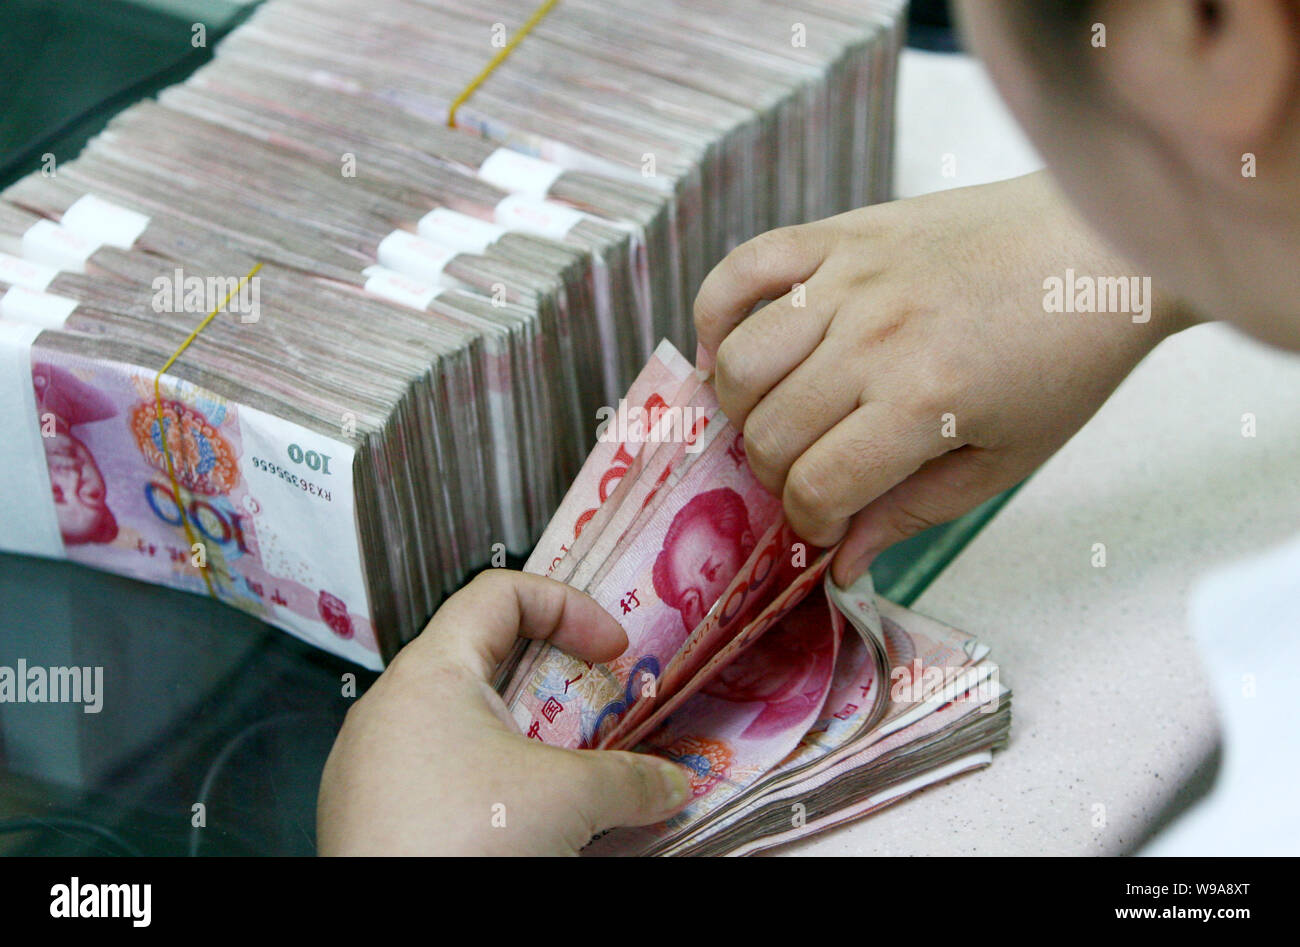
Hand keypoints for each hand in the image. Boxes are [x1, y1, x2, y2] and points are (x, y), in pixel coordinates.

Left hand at [317, 571, 691, 855]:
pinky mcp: (369, 819)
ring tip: (565, 783)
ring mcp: (371, 766)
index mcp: (429, 674)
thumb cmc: (461, 844)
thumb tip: (670, 784)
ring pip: (459, 728)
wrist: (390, 935)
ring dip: (521, 743)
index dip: (566, 607)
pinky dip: (487, 788)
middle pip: (481, 661)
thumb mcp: (568, 800)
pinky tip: (520, 828)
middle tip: (597, 712)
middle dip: (551, 684)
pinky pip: (437, 780)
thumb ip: (630, 779)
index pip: (498, 595)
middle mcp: (390, 709)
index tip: (611, 650)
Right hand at [695, 172, 1195, 585]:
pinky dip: (714, 315)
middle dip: (777, 474)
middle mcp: (874, 337)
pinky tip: (726, 350)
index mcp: (923, 401)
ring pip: (740, 361)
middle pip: (769, 431)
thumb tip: (842, 564)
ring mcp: (850, 278)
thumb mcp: (1005, 460)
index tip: (827, 523)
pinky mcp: (841, 233)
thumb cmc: (1064, 361)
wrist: (1103, 247)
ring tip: (774, 417)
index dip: (811, 522)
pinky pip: (741, 271)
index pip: (816, 486)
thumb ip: (913, 513)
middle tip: (810, 473)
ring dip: (743, 409)